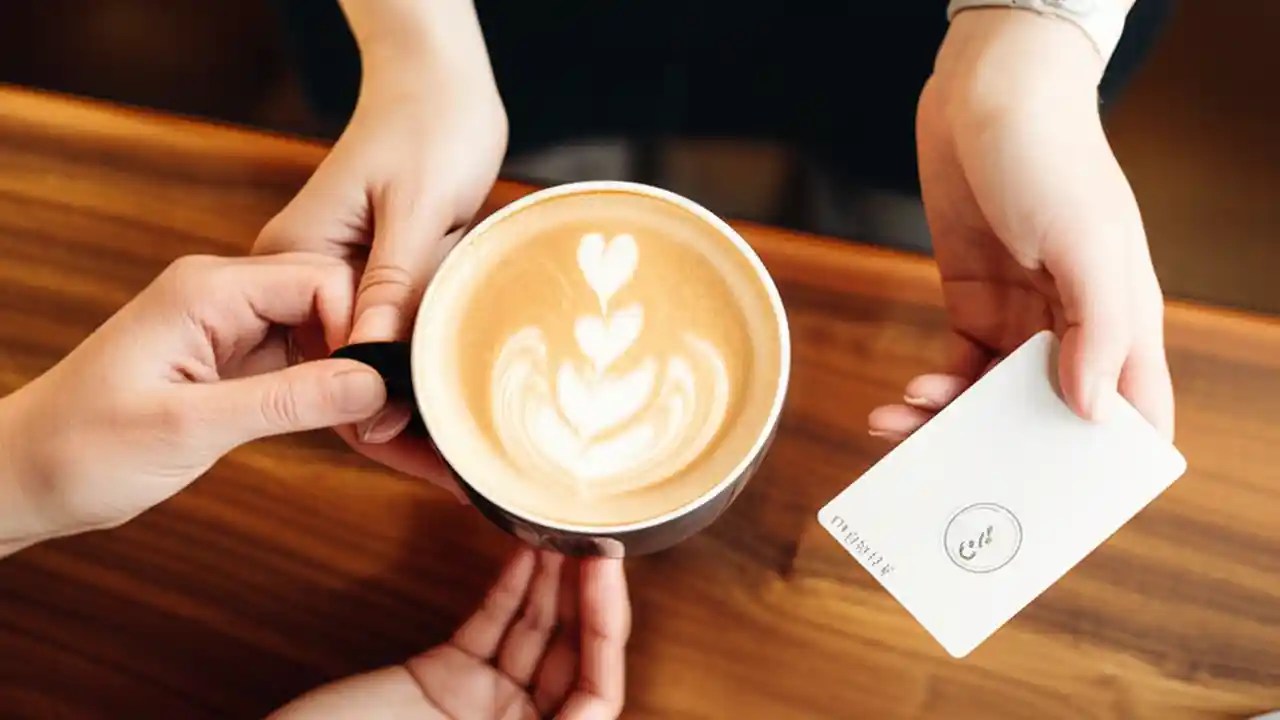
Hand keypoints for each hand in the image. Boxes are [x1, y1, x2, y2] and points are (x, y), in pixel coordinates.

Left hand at [0, 254, 385, 554]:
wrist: (22, 477)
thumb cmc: (81, 451)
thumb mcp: (190, 429)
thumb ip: (287, 402)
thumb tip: (374, 382)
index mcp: (207, 289)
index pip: (323, 278)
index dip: (362, 328)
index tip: (379, 387)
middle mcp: (221, 294)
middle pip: (330, 294)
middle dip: (364, 346)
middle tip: (381, 410)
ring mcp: (226, 324)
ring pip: (320, 325)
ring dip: (347, 368)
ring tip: (364, 420)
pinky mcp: (230, 357)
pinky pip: (299, 356)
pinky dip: (324, 386)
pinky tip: (337, 420)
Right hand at [254, 0, 506, 495]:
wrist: (437, 82)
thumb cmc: (427, 130)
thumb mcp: (413, 214)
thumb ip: (392, 291)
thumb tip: (369, 378)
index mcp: (294, 261)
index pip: (322, 371)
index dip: (377, 425)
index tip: (438, 463)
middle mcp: (306, 280)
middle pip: (346, 381)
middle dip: (405, 432)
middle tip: (468, 474)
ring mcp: (339, 279)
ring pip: (373, 366)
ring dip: (422, 405)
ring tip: (477, 452)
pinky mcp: (374, 274)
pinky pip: (395, 335)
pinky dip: (428, 366)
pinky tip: (466, 397)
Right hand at [270, 549, 630, 719]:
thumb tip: (593, 711)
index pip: (598, 692)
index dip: (609, 631)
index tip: (605, 572)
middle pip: (572, 656)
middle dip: (587, 595)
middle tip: (593, 537)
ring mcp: (479, 705)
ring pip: (532, 634)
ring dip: (550, 581)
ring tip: (560, 529)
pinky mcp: (442, 678)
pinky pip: (489, 628)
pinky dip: (507, 589)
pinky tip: (523, 552)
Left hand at [870, 8, 1172, 442]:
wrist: (987, 95)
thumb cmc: (1050, 157)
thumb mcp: (1088, 241)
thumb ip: (1096, 330)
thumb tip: (1087, 413)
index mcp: (1124, 323)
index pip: (1134, 415)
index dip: (1107, 464)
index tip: (1058, 501)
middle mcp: (1075, 330)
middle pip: (1047, 419)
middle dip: (1002, 455)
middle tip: (953, 482)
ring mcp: (1021, 317)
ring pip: (990, 400)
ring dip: (949, 425)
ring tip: (901, 430)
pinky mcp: (973, 300)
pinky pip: (955, 367)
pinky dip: (931, 390)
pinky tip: (903, 397)